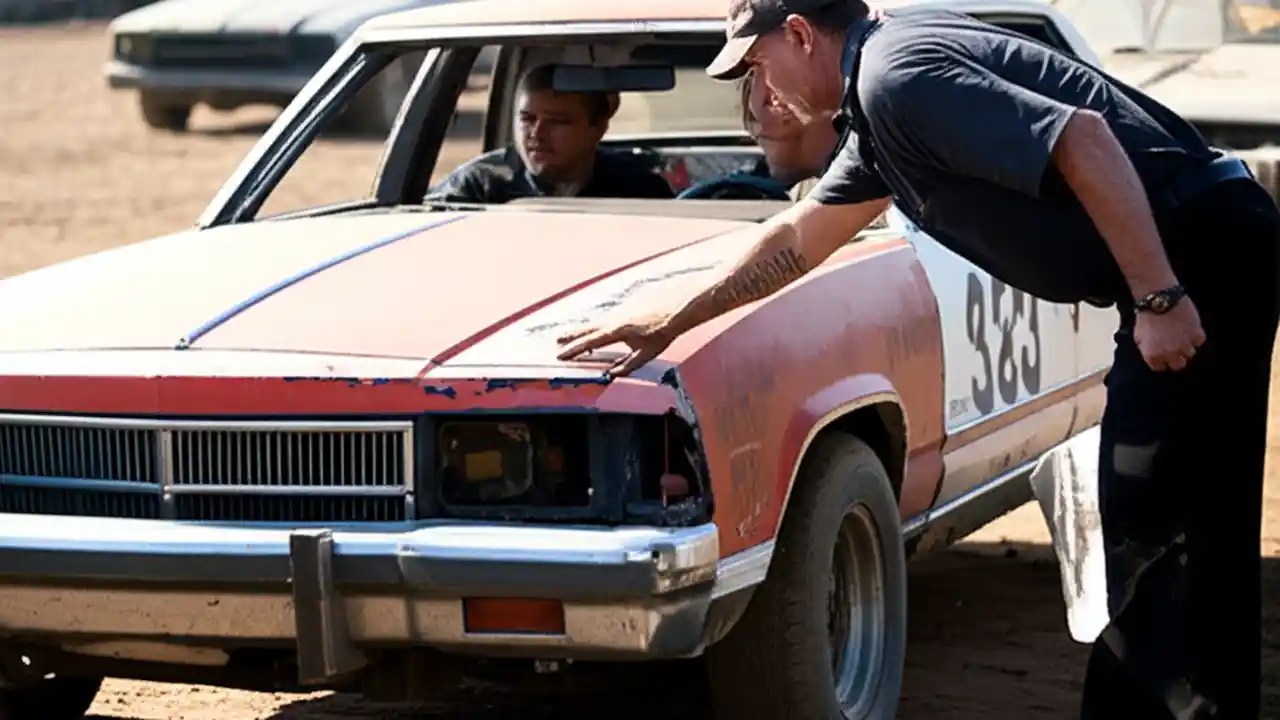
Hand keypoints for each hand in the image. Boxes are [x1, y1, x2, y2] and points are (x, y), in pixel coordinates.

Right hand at [555, 311, 678, 377]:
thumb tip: (611, 375)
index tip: (560, 355)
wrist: (675, 310)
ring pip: (594, 323)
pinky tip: (592, 330)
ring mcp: (618, 313)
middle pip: (587, 328)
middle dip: (571, 335)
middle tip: (556, 341)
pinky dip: (593, 326)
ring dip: (580, 330)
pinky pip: (602, 320)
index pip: (590, 341)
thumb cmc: (662, 332)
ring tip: (567, 335)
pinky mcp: (623, 311)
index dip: (574, 349)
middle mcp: (614, 319)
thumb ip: (627, 365)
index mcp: (617, 330)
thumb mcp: (646, 354)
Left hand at [1133, 298, 1205, 371]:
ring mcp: (1184, 345)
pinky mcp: (1196, 334)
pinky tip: (1189, 328)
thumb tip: (1151, 353)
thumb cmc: (1146, 315)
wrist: (1159, 300)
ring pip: (1190, 354)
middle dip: (1176, 358)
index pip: (1159, 367)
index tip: (1162, 355)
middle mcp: (1169, 353)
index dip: (1161, 361)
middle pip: (1178, 365)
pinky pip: (1199, 341)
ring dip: (1186, 346)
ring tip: (1182, 336)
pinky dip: (1195, 336)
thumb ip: (1145, 348)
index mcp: (1153, 355)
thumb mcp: (1138, 335)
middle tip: (1175, 349)